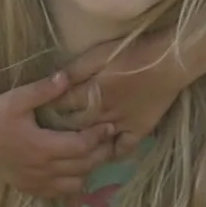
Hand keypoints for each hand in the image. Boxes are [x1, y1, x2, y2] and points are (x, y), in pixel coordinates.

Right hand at [0, 71, 115, 198]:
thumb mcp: (16, 99)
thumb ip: (43, 89)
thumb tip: (67, 77)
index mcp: (42, 145)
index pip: (81, 145)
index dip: (99, 136)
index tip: (108, 125)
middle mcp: (43, 168)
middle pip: (84, 166)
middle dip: (101, 153)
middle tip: (109, 139)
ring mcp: (36, 181)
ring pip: (75, 183)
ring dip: (89, 170)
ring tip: (93, 154)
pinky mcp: (29, 188)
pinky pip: (59, 193)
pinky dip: (72, 184)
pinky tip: (74, 171)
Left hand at [57, 33, 186, 157]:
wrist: (170, 61)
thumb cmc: (133, 52)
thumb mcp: (99, 54)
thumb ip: (76, 69)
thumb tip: (54, 79)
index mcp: (92, 92)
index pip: (63, 104)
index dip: (48, 108)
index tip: (35, 113)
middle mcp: (104, 113)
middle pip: (76, 126)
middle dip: (59, 130)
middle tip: (44, 135)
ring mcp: (122, 124)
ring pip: (96, 141)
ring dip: (82, 145)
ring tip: (66, 149)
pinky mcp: (139, 129)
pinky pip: (123, 148)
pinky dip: (112, 153)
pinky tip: (101, 155)